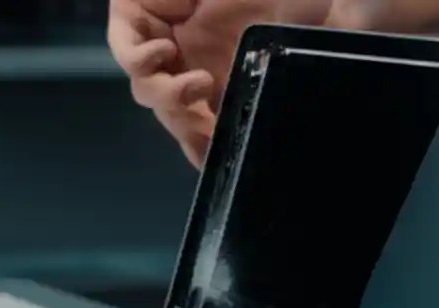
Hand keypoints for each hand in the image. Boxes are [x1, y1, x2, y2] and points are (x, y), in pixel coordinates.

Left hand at [108, 0, 332, 167]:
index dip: (205, 150)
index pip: (206, 125)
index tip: (217, 160)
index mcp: (231, 72)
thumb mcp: (309, 44)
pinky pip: (126, 46)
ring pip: (148, 88)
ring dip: (167, 97)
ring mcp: (167, 36)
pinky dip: (140, 58)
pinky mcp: (140, 9)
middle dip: (188, 125)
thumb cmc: (312, 4)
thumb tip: (308, 134)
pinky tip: (167, 53)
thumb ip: (299, 74)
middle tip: (209, 120)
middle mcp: (197, 59)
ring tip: (196, 84)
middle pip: (173, 113)